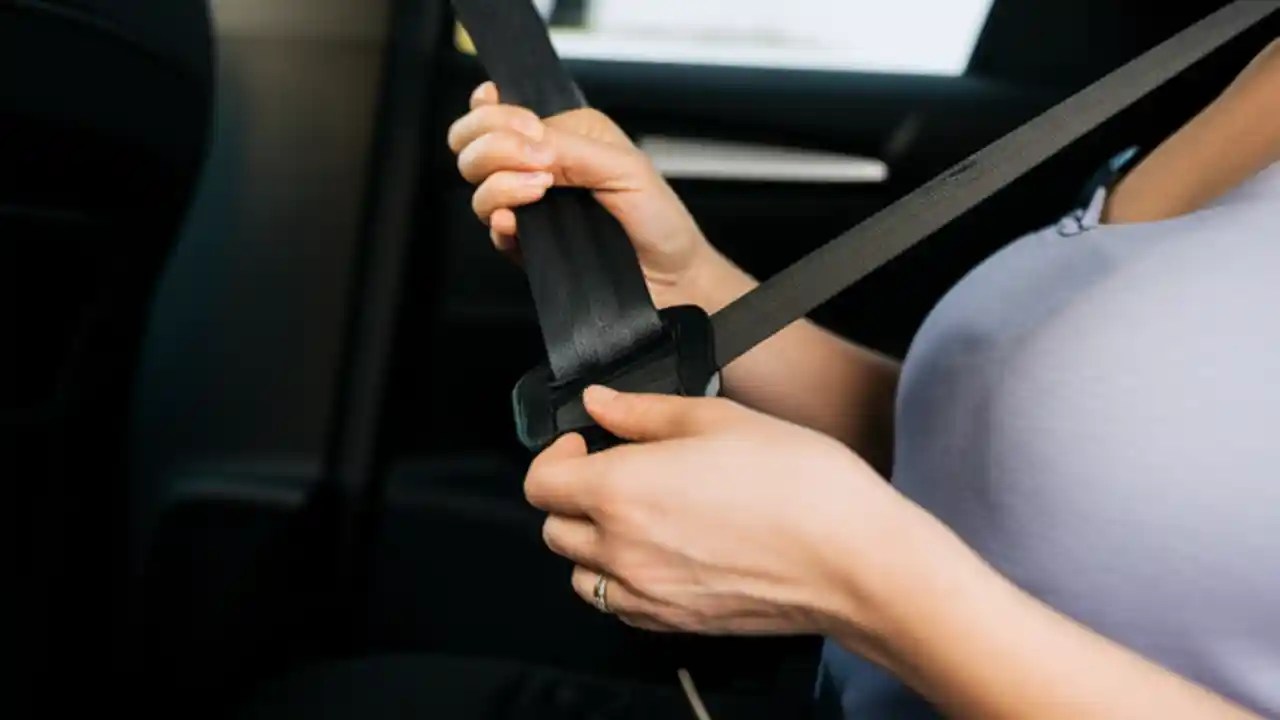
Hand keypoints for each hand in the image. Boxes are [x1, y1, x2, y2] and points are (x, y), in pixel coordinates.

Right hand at [447, 82, 730, 307]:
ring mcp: (530, 206)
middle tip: (533, 162)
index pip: (500, 110)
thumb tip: (520, 142)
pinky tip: (518, 223)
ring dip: (500, 184)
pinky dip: (499, 221)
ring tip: (541, 192)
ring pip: (478, 186)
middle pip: (475, 144)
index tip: (528, 132)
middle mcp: (541, 166)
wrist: (671, 279)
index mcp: (564, 134)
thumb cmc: (660, 220)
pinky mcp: (527, 244)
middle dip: (489, 147)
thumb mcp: (623, 167)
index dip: (497, 116)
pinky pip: (492, 228)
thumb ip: (568, 147)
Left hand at [523, 386, 912, 638]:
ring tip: (637, 515)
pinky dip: (622, 581)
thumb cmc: (798, 483)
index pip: (540, 482)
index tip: (585, 442)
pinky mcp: (675, 621)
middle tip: (613, 470)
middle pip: (553, 528)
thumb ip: (642, 411)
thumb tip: (600, 402)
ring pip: (580, 573)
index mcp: (621, 490)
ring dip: (591, 543)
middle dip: (571, 495)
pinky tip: (662, 552)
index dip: (555, 455)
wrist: (853, 557)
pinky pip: (619, 605)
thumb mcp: (716, 418)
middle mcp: (622, 549)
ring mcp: (647, 593)